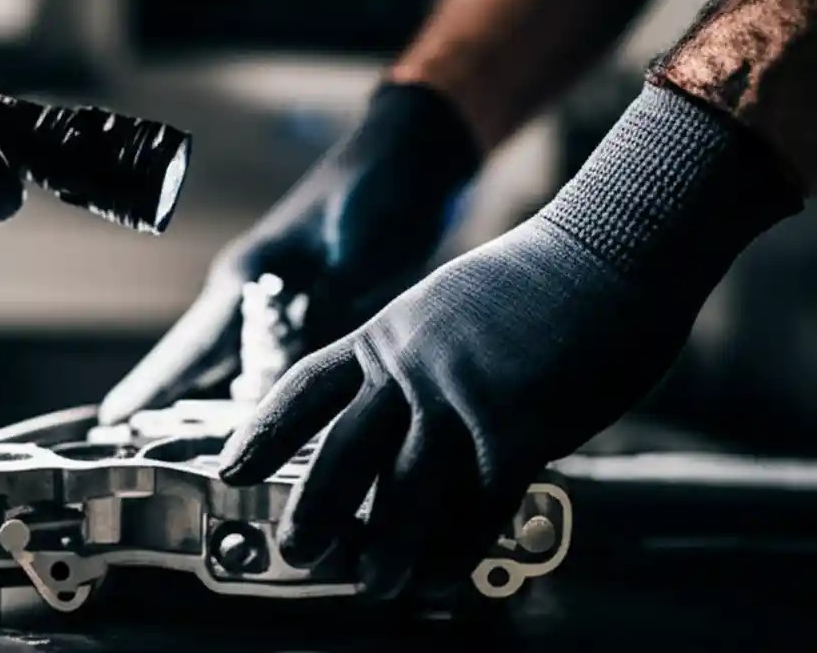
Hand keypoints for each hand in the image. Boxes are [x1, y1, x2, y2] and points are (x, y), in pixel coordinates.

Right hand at [99, 83, 479, 422]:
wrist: (417, 158)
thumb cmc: (377, 188)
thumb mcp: (352, 251)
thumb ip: (318, 313)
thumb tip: (285, 376)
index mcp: (247, 275)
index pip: (188, 343)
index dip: (151, 385)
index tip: (112, 420)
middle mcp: (254, 299)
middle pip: (201, 367)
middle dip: (169, 411)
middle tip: (128, 453)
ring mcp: (285, 310)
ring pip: (242, 375)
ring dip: (221, 415)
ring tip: (186, 461)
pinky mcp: (321, 317)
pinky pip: (287, 372)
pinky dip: (273, 402)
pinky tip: (266, 435)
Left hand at [218, 84, 802, 598]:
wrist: (607, 250)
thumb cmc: (538, 279)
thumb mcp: (448, 304)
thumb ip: (416, 354)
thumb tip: (397, 403)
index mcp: (387, 334)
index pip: (305, 389)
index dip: (262, 432)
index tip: (230, 466)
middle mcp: (410, 368)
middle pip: (342, 454)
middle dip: (314, 511)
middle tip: (296, 551)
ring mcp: (460, 399)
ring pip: (405, 495)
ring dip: (387, 551)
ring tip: (375, 586)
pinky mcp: (516, 430)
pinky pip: (476, 510)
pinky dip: (455, 553)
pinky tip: (440, 579)